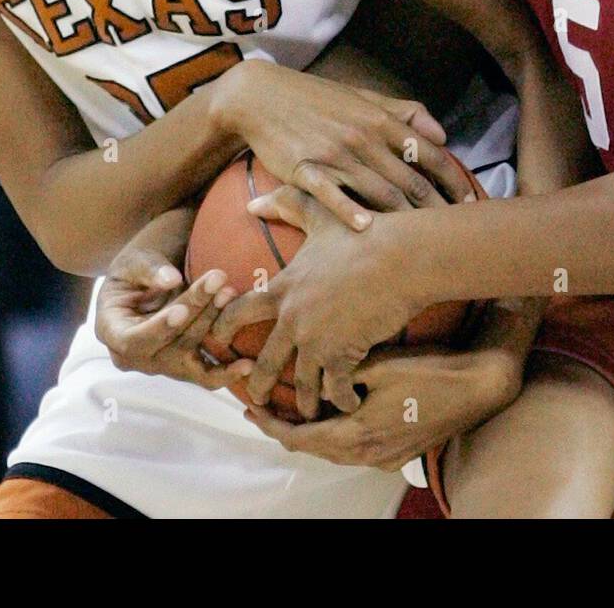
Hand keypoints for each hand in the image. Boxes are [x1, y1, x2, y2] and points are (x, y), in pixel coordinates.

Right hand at [95, 239, 253, 391]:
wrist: (151, 276)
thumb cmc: (137, 266)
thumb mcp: (136, 259)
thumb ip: (150, 269)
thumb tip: (170, 280)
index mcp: (111, 330)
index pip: (132, 339)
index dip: (157, 328)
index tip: (181, 310)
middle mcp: (132, 355)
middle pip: (166, 344)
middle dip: (195, 313)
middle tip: (220, 282)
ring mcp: (159, 363)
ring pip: (188, 354)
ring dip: (212, 326)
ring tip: (231, 295)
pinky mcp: (183, 364)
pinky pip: (203, 375)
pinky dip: (225, 372)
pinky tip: (247, 366)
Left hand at [208, 185, 424, 413]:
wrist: (398, 258)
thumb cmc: (361, 232)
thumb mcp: (319, 214)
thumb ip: (286, 205)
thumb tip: (253, 201)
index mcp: (284, 288)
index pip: (239, 311)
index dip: (223, 327)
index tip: (215, 341)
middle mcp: (293, 318)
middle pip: (266, 362)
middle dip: (258, 384)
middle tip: (255, 398)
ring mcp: (317, 340)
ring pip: (300, 383)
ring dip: (303, 401)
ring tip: (306, 412)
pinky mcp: (343, 354)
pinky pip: (335, 388)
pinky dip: (340, 399)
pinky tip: (347, 404)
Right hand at [213, 58, 474, 229]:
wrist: (260, 96)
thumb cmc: (316, 99)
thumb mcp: (363, 98)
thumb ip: (404, 113)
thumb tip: (443, 134)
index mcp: (380, 120)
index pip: (430, 153)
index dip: (455, 179)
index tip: (473, 202)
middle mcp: (363, 137)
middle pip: (410, 180)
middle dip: (439, 209)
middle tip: (460, 233)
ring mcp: (334, 154)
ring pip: (379, 191)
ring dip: (406, 219)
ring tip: (428, 242)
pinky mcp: (304, 168)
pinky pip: (331, 194)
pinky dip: (350, 211)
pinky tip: (367, 229)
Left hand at [241, 344, 523, 471]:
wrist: (480, 386)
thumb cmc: (430, 369)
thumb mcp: (378, 363)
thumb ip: (340, 371)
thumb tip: (312, 372)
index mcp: (356, 434)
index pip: (298, 436)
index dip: (270, 421)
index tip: (249, 405)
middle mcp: (367, 454)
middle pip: (312, 447)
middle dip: (284, 425)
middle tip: (262, 403)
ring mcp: (384, 456)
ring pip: (333, 448)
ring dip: (310, 429)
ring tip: (291, 404)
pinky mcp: (398, 451)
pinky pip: (354, 446)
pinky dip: (335, 430)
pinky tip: (332, 408)